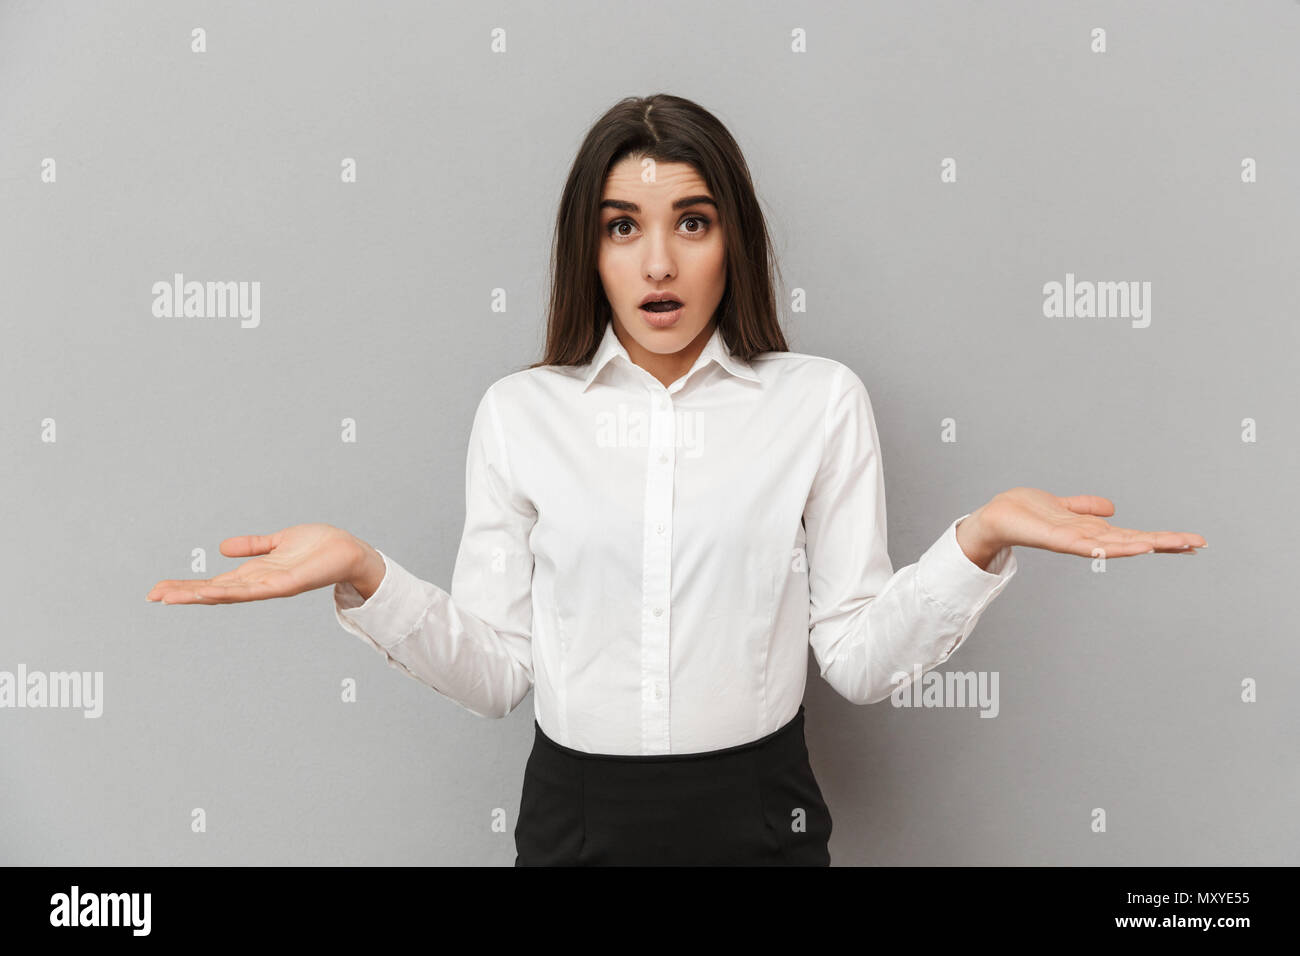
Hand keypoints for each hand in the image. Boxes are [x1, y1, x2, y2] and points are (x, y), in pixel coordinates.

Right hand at [146, 523, 364, 603]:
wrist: (349, 550)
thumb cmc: (319, 547)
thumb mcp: (277, 542)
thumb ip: (252, 547)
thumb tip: (221, 548)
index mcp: (255, 573)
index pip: (215, 582)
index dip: (188, 586)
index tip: (159, 588)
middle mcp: (260, 583)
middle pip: (215, 592)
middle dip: (185, 593)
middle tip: (153, 595)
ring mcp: (272, 586)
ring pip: (229, 594)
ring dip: (200, 595)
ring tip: (172, 596)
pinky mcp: (287, 584)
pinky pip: (255, 589)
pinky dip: (232, 591)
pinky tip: (211, 592)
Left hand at [972, 487, 1206, 559]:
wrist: (994, 517)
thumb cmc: (1025, 513)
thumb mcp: (1063, 506)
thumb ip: (1086, 507)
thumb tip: (1112, 509)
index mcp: (1091, 531)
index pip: (1134, 535)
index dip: (1161, 537)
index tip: (1192, 540)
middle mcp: (1087, 539)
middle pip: (1133, 541)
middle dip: (1165, 542)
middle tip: (1199, 543)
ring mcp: (1073, 541)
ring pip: (1116, 544)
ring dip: (1146, 544)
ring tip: (1174, 544)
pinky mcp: (1055, 539)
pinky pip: (1087, 544)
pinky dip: (1109, 546)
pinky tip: (1130, 546)